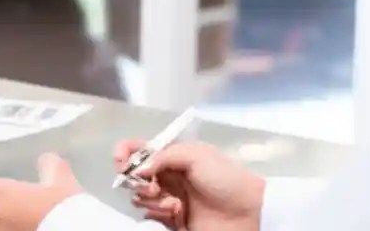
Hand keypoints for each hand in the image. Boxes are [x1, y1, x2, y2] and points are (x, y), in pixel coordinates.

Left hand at [0, 153, 82, 230]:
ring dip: (0, 225)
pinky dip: (10, 230)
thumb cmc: (67, 206)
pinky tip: (27, 227)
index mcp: (2, 193)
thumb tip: (46, 160)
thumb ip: (50, 166)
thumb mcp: (62, 180)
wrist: (79, 230)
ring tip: (19, 221)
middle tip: (7, 209)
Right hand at [114, 140, 264, 230]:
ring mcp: (169, 199)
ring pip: (139, 198)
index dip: (125, 153)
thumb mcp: (197, 155)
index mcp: (172, 156)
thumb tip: (139, 169)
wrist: (248, 213)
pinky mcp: (173, 221)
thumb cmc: (225, 179)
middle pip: (133, 176)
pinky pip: (150, 217)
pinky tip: (175, 213)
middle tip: (153, 187)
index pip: (139, 149)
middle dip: (135, 181)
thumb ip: (163, 156)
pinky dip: (158, 214)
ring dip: (150, 199)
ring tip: (172, 203)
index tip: (121, 162)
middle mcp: (167, 176)